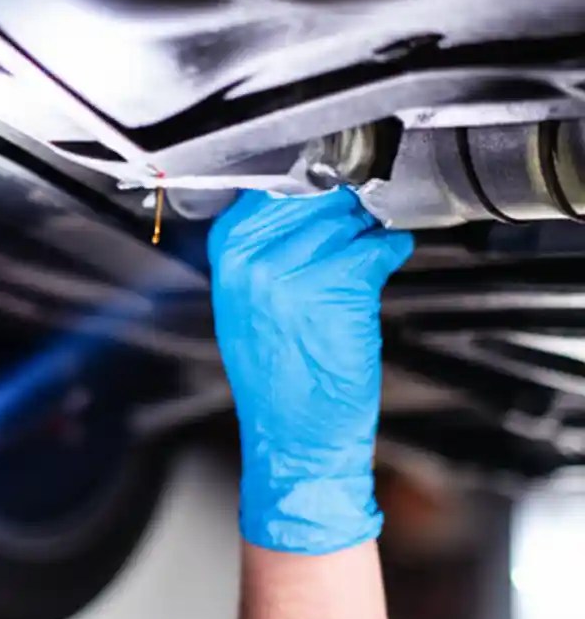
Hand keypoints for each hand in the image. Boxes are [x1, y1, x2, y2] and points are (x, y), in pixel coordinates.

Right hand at [208, 189, 412, 554]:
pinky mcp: (339, 289)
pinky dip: (390, 251)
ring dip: (368, 231)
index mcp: (227, 255)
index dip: (308, 184)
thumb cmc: (275, 375)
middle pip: (314, 196)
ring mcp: (294, 273)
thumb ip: (262, 248)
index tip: (326, 186)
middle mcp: (253, 259)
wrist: (293, 435)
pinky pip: (376, 247)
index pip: (272, 187)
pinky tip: (384, 264)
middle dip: (343, 206)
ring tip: (365, 252)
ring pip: (348, 220)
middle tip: (355, 220)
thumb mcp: (244, 302)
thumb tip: (303, 200)